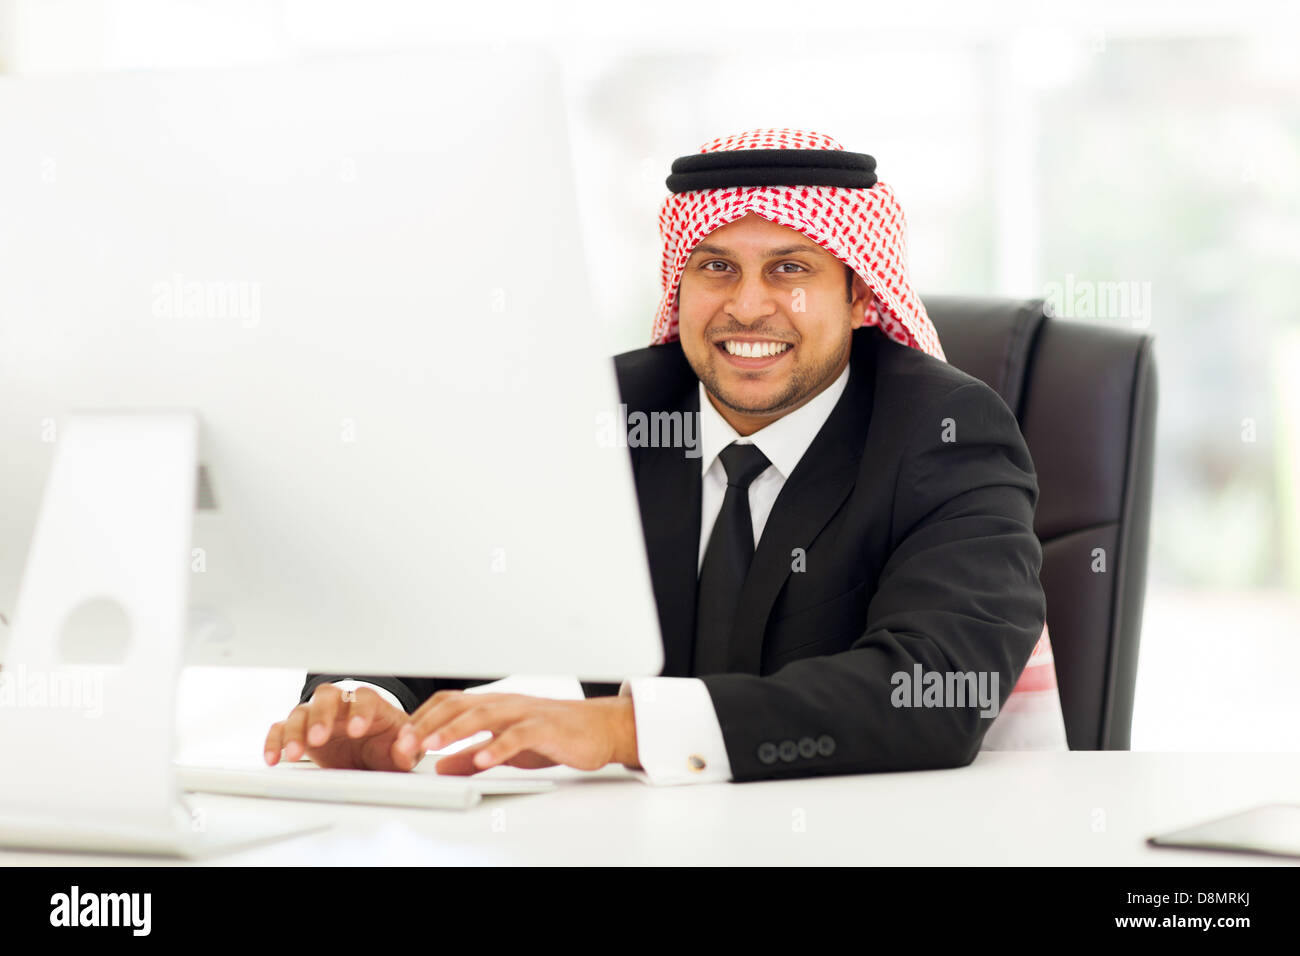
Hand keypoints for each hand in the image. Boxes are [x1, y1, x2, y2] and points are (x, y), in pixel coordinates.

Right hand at [264, 683, 418, 770]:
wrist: (373, 754)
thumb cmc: (389, 746)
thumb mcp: (404, 750)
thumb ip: (406, 748)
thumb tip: (406, 746)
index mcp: (370, 705)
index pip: (364, 698)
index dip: (359, 711)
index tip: (357, 730)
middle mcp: (341, 706)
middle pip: (327, 697)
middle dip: (322, 716)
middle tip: (319, 738)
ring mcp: (318, 716)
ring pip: (301, 711)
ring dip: (295, 731)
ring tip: (295, 754)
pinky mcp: (300, 733)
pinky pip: (281, 729)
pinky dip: (275, 741)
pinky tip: (273, 759)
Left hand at [394, 691, 640, 774]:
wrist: (598, 729)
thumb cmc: (553, 734)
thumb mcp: (505, 748)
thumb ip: (472, 756)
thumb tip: (440, 767)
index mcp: (493, 705)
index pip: (448, 704)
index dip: (422, 720)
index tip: (400, 742)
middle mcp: (505, 704)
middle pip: (459, 705)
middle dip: (428, 725)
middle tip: (404, 746)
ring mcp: (525, 713)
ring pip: (484, 715)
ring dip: (454, 731)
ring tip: (431, 747)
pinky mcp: (545, 728)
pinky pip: (519, 735)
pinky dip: (499, 746)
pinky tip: (483, 759)